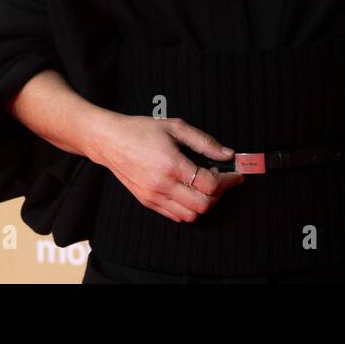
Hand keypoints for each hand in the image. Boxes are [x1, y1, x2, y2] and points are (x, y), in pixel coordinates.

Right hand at [91, 114, 244, 222]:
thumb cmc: (141, 130)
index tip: (235, 173)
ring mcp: (153, 197)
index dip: (228, 180)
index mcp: (171, 165)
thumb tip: (228, 154)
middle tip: (222, 179)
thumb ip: (205, 142)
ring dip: (205, 203)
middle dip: (220, 194)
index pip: (210, 184)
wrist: (109, 141)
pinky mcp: (147, 202)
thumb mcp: (176, 127)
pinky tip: (191, 190)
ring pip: (190, 215)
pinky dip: (189, 208)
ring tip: (205, 184)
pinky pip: (175, 216)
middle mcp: (162, 185)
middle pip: (203, 205)